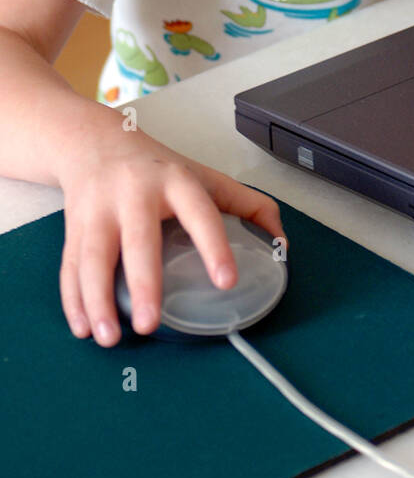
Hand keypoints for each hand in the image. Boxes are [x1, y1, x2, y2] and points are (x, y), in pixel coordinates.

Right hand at [58, 127, 286, 345]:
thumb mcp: (204, 175)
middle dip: (143, 283)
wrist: (93, 140)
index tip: (227, 280)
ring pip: (93, 257)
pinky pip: (70, 267)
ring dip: (98, 300)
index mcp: (175, 181)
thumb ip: (247, 204)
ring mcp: (98, 210)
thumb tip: (280, 242)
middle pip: (137, 240)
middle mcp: (134, 194)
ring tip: (110, 337)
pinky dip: (74, 301)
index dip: (214, 246)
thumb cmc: (157, 166)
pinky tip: (84, 328)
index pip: (199, 212)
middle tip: (151, 324)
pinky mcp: (73, 228)